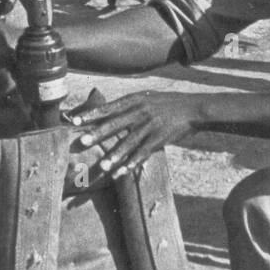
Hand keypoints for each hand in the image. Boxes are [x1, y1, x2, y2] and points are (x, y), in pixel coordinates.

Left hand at [71, 91, 202, 175]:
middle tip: (81, 141)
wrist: (194, 109)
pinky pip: (143, 153)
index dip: (92, 114)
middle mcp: (141, 111)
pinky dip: (131, 164)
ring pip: (129, 142)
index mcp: (136, 99)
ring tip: (102, 166)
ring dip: (114, 155)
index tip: (75, 121)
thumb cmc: (168, 103)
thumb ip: (129, 103)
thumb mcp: (148, 97)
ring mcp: (151, 126)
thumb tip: (108, 109)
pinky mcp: (160, 139)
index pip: (109, 107)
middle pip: (116, 124)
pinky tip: (121, 172)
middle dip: (97, 134)